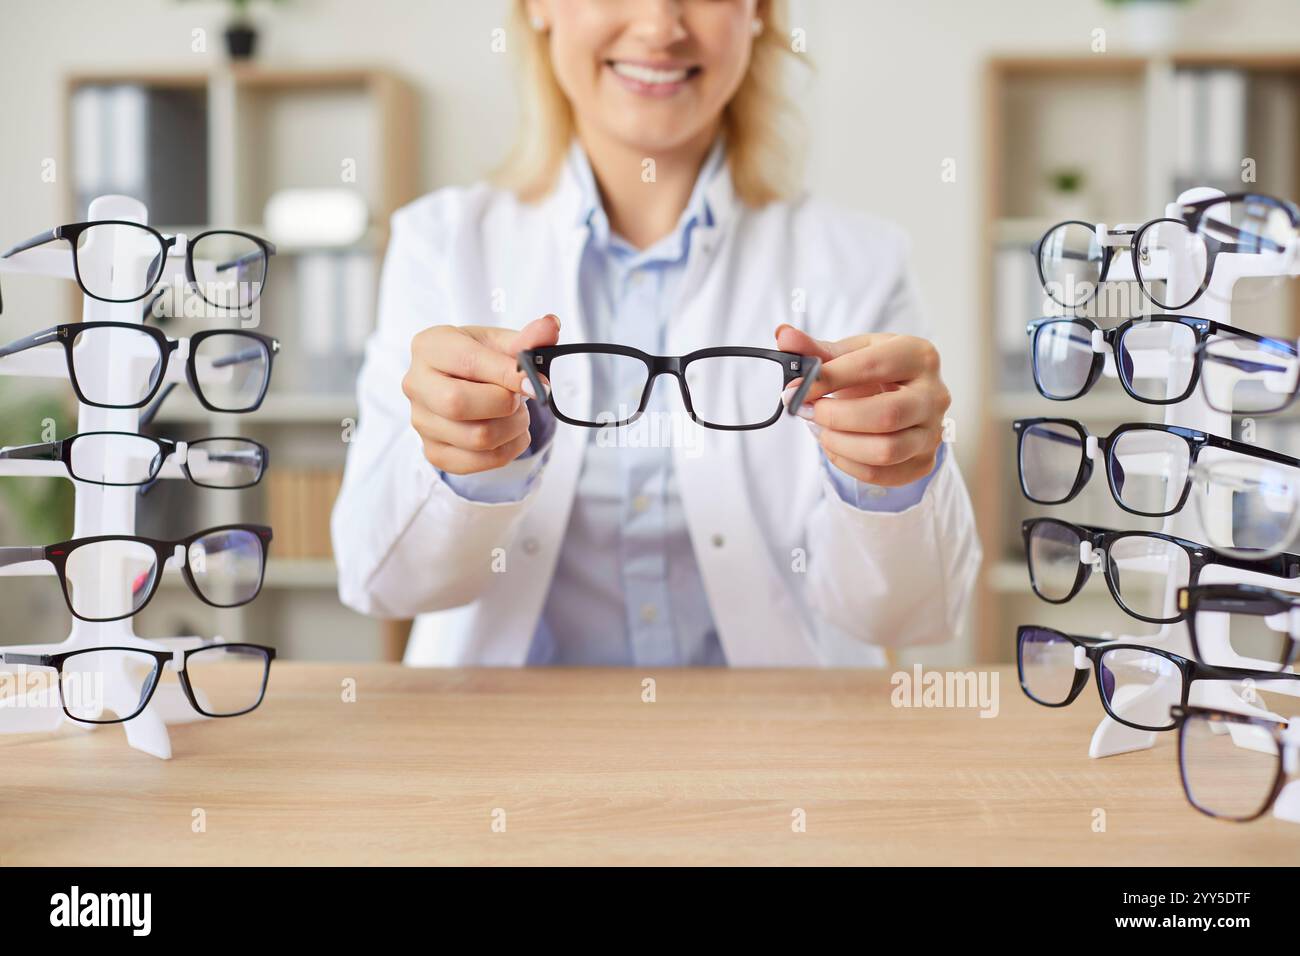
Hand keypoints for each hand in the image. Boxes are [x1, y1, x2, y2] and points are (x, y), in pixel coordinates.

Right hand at [402, 313, 560, 474]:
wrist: (461, 384)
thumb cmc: (480, 360)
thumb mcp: (501, 342)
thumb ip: (527, 337)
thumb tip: (550, 326)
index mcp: (429, 347)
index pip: (466, 362)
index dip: (506, 375)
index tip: (537, 385)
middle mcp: (416, 385)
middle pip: (458, 404)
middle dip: (504, 404)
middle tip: (520, 397)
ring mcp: (421, 422)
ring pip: (476, 437)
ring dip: (513, 427)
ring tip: (517, 412)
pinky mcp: (434, 452)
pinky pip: (480, 462)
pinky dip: (509, 449)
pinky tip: (512, 432)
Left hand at [775, 324, 949, 486]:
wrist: (900, 397)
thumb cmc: (874, 372)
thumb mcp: (849, 354)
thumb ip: (816, 349)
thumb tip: (784, 336)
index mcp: (918, 355)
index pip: (872, 367)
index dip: (829, 378)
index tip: (797, 387)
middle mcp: (935, 394)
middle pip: (886, 416)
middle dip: (836, 417)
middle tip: (807, 411)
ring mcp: (932, 431)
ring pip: (885, 451)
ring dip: (840, 444)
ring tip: (821, 430)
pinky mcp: (923, 461)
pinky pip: (882, 473)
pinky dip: (848, 464)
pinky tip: (835, 447)